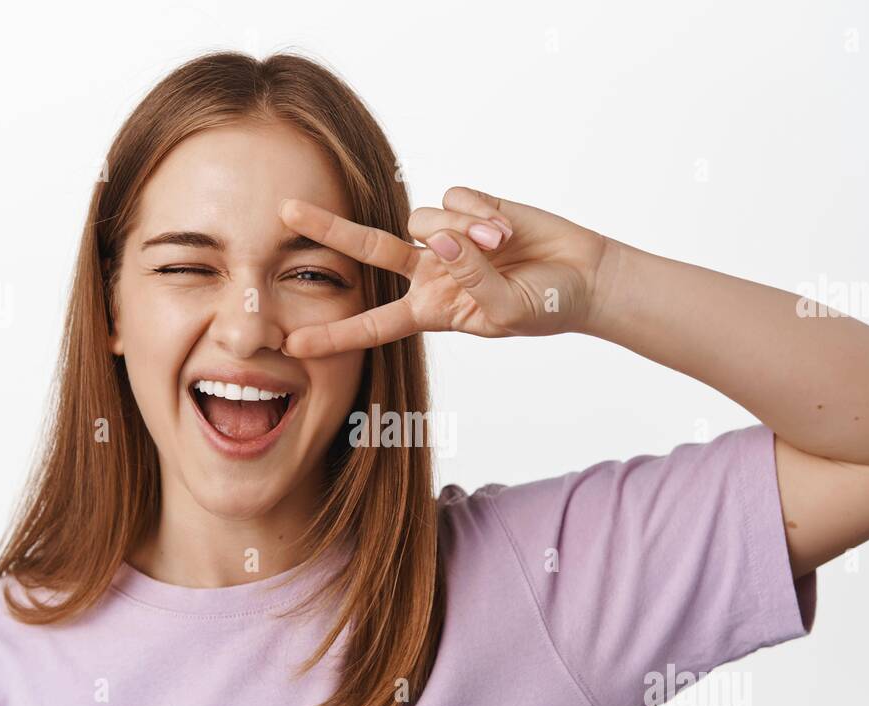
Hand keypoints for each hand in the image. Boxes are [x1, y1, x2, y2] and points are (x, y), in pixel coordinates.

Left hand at [277, 186, 616, 357]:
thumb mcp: (505, 311)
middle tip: (284, 211)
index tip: (291, 344)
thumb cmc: (545, 307)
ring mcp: (447, 237)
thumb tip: (437, 238)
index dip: (334, 335)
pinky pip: (455, 197)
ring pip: (424, 218)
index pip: (373, 324)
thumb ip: (469, 278)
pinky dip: (480, 212)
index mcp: (430, 311)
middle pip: (368, 248)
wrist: (583, 276)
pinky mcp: (469, 206)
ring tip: (503, 246)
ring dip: (461, 232)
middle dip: (327, 230)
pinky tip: (508, 228)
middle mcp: (429, 272)